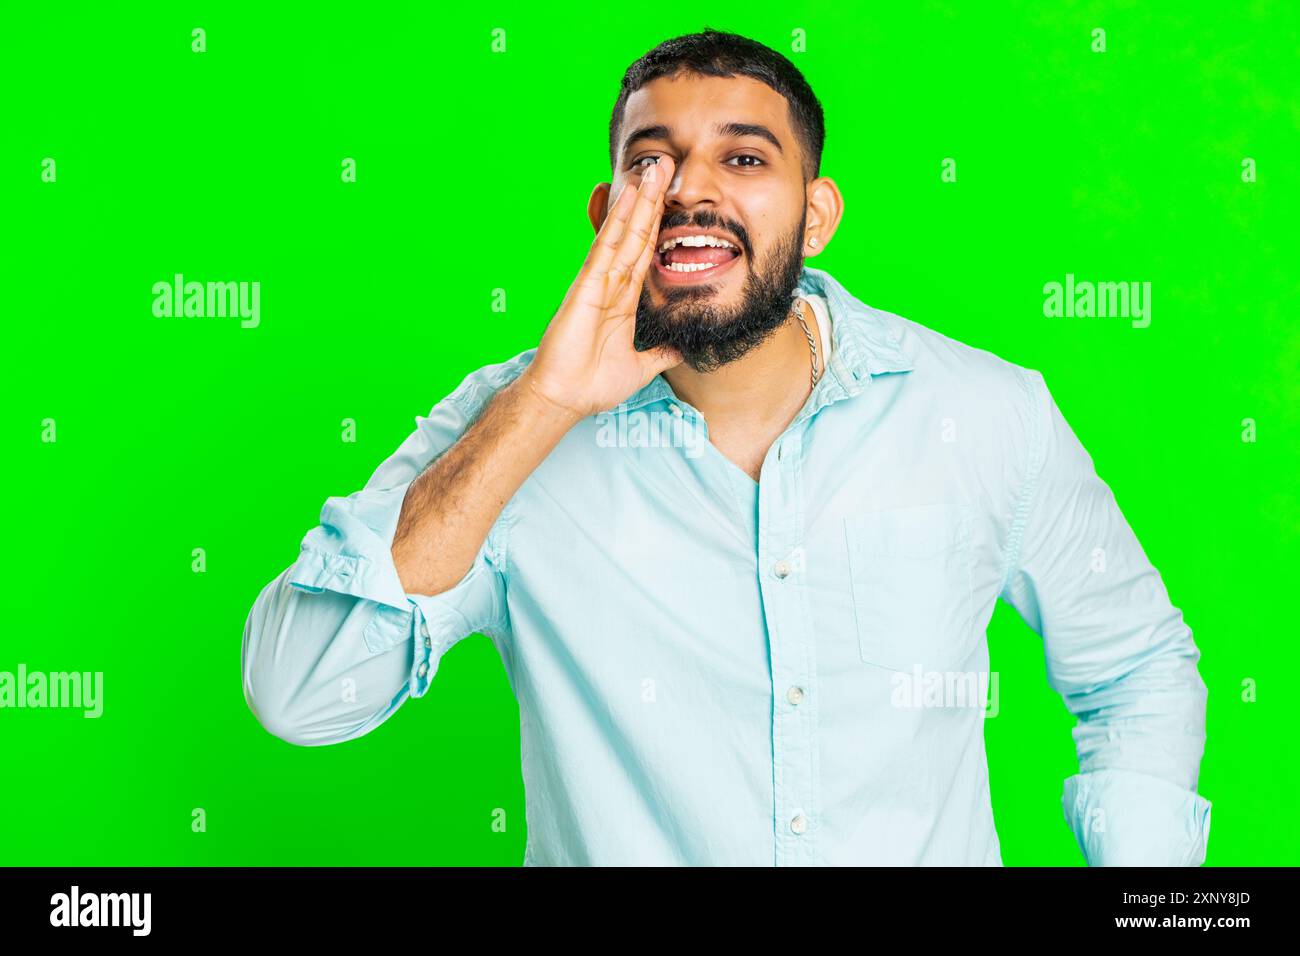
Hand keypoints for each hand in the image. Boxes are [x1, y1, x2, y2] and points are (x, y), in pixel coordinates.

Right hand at [522, 156, 680, 417]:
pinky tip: (628, 197)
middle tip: (665, 165)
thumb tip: (682, 347)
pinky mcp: (586, 286)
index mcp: (623, 300)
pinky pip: (605, 247)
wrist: (565, 399)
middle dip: (651, 201)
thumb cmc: (593, 385)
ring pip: (623, 233)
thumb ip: (661, 354)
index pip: (646, 254)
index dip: (660, 226)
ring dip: (638, 200)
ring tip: (651, 168)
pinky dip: (617, 221)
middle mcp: (611, 284)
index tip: (673, 199)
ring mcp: (598, 282)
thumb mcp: (641, 367)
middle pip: (637, 234)